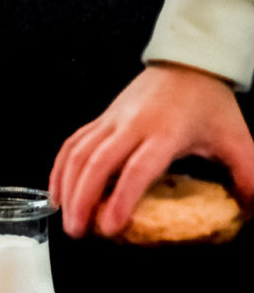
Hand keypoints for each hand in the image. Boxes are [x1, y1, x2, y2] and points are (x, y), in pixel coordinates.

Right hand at [49, 63, 253, 237]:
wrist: (190, 60)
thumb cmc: (209, 102)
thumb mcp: (234, 137)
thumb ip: (248, 174)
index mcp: (165, 132)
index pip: (138, 168)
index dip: (122, 198)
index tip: (110, 226)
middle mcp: (132, 125)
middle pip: (97, 162)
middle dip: (83, 199)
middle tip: (78, 232)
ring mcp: (112, 120)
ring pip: (78, 153)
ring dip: (67, 187)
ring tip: (65, 218)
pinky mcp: (100, 119)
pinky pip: (72, 144)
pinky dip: (59, 169)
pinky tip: (57, 193)